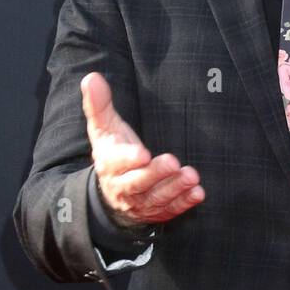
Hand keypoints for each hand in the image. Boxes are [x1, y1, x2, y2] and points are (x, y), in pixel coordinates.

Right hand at [80, 71, 204, 226]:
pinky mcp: (155, 212)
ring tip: (192, 177)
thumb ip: (99, 105)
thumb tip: (91, 77)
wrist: (113, 193)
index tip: (143, 154)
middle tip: (174, 162)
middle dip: (156, 174)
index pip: (116, 162)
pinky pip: (169, 210)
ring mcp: (139, 203)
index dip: (128, 159)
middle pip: (138, 183)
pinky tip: (197, 193)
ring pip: (156, 198)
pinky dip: (183, 203)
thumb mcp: (103, 129)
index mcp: (109, 164)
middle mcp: (123, 187)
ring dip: (175, 188)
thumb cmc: (112, 152)